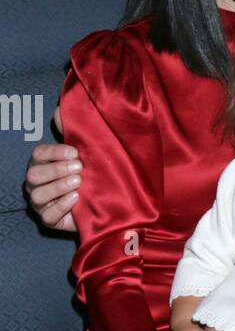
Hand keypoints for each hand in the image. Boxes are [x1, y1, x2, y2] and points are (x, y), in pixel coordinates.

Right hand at [25, 112, 81, 231]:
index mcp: (43, 163)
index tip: (75, 152)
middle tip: (79, 168)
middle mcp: (37, 182)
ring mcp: (41, 202)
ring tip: (79, 183)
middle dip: (56, 170)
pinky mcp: (49, 220)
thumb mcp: (86, 152)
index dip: (54, 152)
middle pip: (34, 174)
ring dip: (58, 187)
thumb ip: (73, 132)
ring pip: (37, 195)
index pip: (39, 154)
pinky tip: (76, 199)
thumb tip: (60, 111)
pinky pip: (47, 215)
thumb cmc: (91, 173)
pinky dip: (61, 206)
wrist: (104, 202)